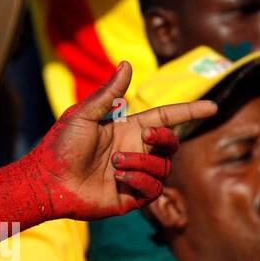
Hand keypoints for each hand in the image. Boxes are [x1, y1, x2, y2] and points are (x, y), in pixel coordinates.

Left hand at [23, 62, 216, 220]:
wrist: (46, 181)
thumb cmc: (60, 146)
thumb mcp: (83, 115)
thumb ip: (108, 93)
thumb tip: (127, 64)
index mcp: (126, 130)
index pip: (166, 119)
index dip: (189, 112)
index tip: (213, 107)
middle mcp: (135, 151)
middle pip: (172, 143)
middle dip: (165, 138)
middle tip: (145, 136)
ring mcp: (135, 174)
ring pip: (163, 167)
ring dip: (142, 162)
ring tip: (115, 163)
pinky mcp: (132, 196)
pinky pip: (154, 189)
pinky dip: (141, 180)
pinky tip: (120, 178)